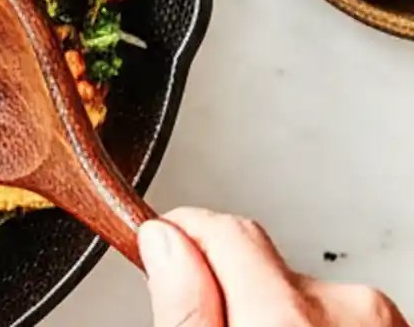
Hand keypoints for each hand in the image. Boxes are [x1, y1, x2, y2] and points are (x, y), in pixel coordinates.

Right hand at [141, 207, 408, 325]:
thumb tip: (163, 240)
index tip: (161, 253)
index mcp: (285, 318)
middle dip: (233, 292)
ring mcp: (384, 322)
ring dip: (281, 320)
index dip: (183, 237)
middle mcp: (346, 310)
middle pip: (261, 265)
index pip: (221, 229)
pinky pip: (342, 317)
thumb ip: (184, 308)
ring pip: (303, 295)